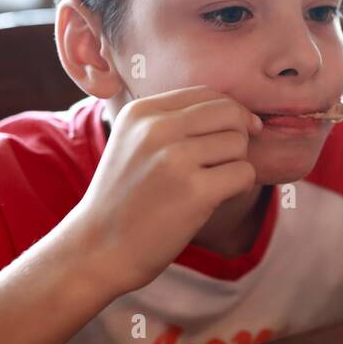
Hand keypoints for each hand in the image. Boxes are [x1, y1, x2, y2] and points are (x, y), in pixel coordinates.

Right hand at [68, 85, 261, 295]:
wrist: (98, 249)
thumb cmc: (125, 198)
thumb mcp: (134, 144)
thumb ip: (174, 121)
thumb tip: (238, 112)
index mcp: (141, 111)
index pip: (208, 94)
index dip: (230, 113)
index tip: (233, 133)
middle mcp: (156, 129)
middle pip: (230, 114)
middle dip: (238, 136)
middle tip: (225, 161)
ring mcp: (175, 159)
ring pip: (239, 143)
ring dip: (235, 164)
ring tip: (210, 183)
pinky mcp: (194, 191)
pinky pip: (244, 173)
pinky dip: (238, 187)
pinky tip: (215, 199)